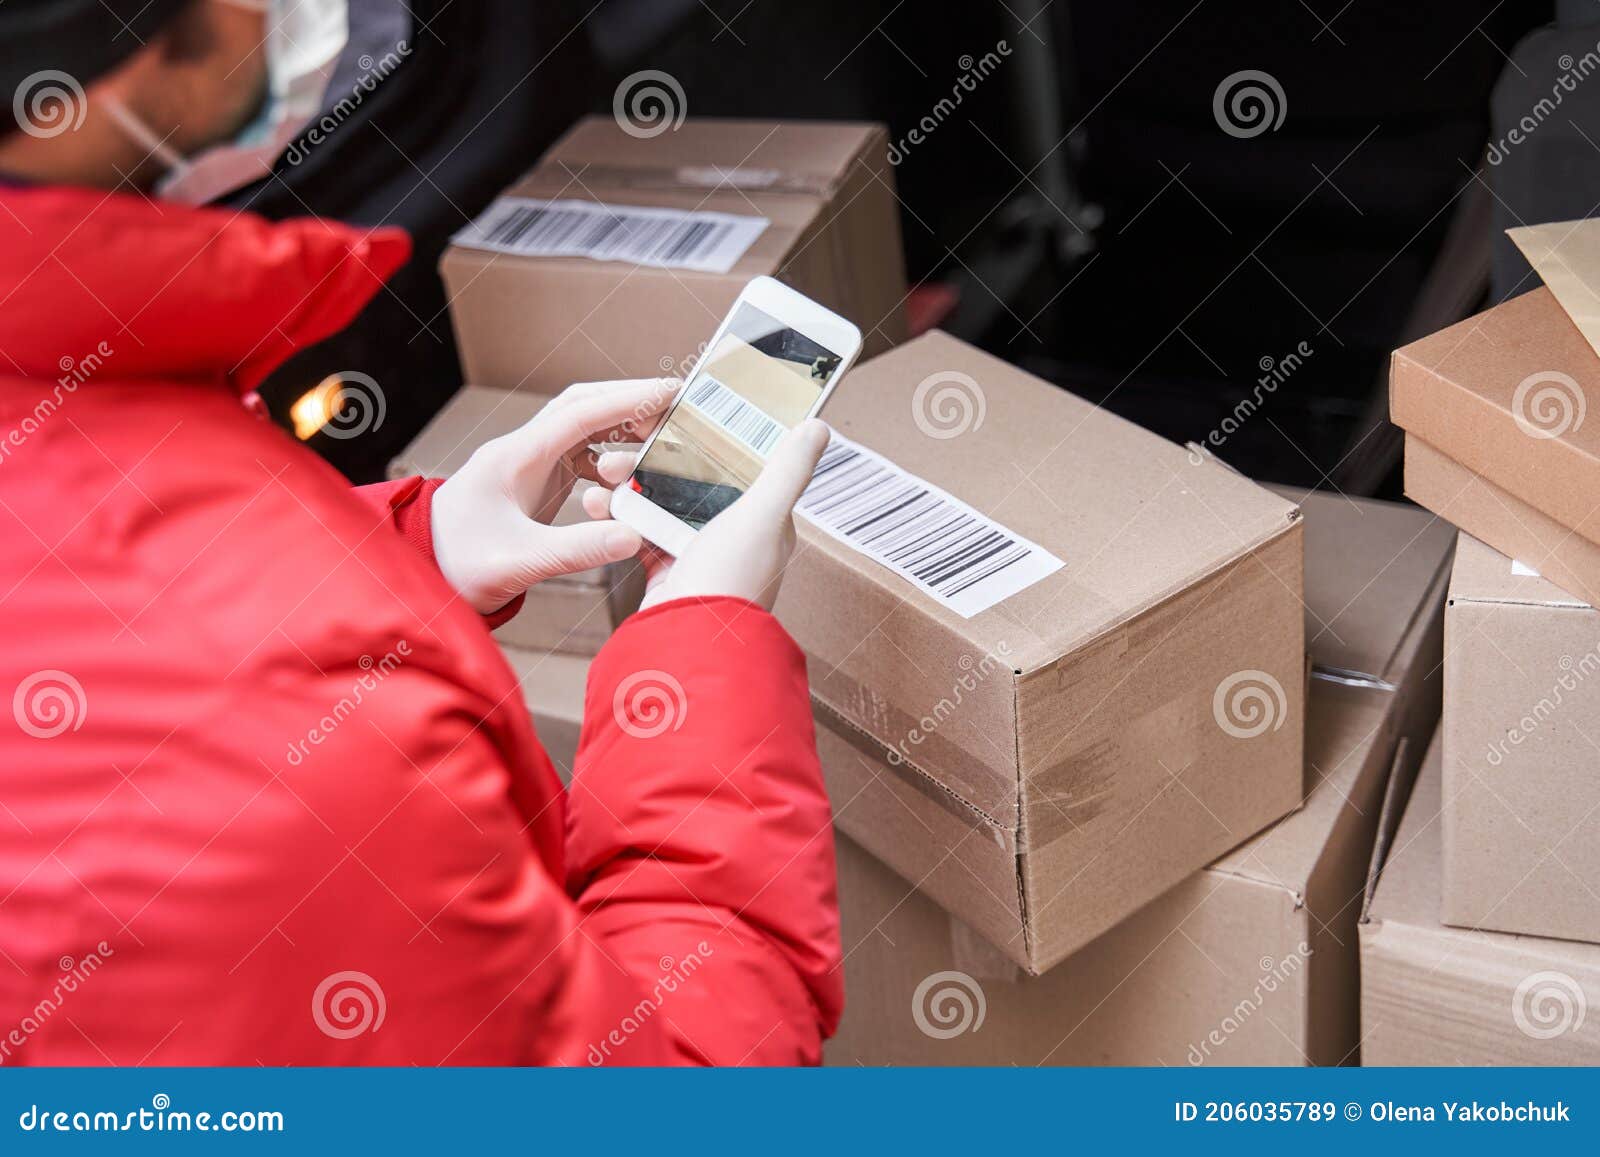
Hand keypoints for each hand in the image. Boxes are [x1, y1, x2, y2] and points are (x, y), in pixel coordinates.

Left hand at [431, 378, 676, 613]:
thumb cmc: (457, 566)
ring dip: (620, 428)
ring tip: (659, 438)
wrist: (423, 574)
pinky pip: (577, 455)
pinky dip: (607, 456)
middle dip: (629, 402)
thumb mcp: (519, 562)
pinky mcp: (533, 482)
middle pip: (582, 407)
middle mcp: (521, 452)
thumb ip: (576, 550)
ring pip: (581, 428)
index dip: (628, 400)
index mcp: (514, 458)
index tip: (670, 392)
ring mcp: (527, 464)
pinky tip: (626, 476)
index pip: (580, 414)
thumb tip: (633, 536)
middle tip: (675, 407)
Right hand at [582, 418, 830, 611]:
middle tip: (628, 442)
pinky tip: (597, 502)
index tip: (681, 412)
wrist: (687, 642)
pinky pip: (641, 534)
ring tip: (603, 470)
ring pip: (664, 504)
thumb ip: (788, 470)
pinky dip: (619, 517)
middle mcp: (735, 538)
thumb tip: (817, 427)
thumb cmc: (733, 581)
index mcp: (766, 523)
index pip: (744, 466)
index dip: (714, 438)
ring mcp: (699, 555)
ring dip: (631, 483)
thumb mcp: (764, 515)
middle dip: (658, 458)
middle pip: (696, 482)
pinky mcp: (667, 571)